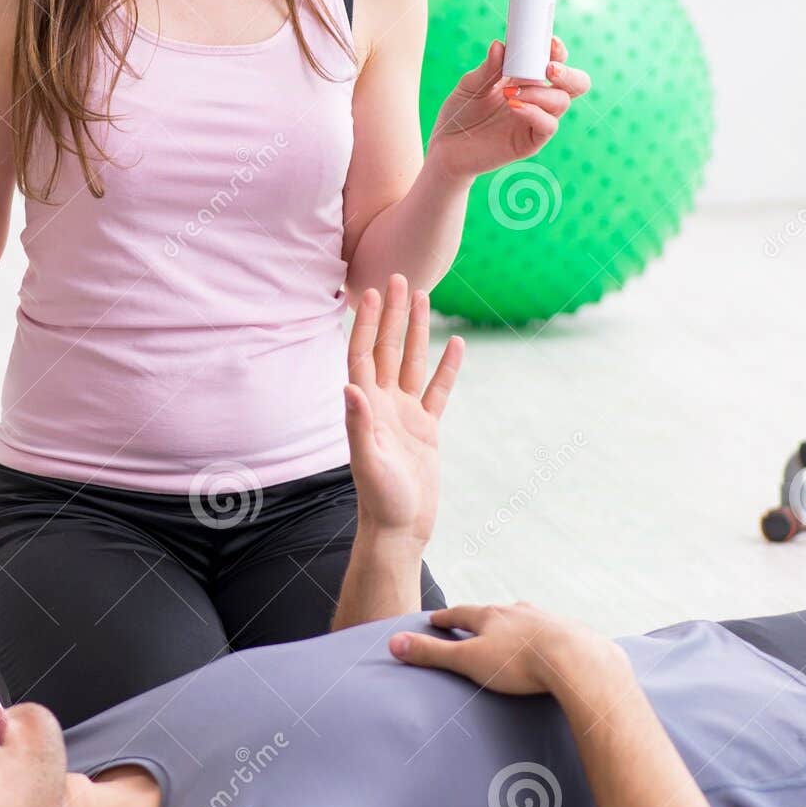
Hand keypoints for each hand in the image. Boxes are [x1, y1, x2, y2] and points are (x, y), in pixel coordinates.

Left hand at [344, 273, 463, 542]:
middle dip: (393, 314)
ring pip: (413, 362)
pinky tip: (455, 343)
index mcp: (366, 408)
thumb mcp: (368, 462)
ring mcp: (406, 415)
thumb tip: (350, 387)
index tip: (371, 291)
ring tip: (423, 297)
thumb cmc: (380, 500)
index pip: (363, 355)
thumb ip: (358, 424)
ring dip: (416, 331)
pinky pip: (438, 390)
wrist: (400, 529)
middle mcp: (383, 405)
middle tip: (399, 277)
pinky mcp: (426, 429)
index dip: (366, 324)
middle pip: (388, 349)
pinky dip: (446, 367)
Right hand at [388, 600, 604, 695]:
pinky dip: (541, 637)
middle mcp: (517, 611)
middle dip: (482, 618)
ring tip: (510, 630)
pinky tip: (544, 644)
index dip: (446, 617)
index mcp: (491, 616)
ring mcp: (545, 620)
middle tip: (473, 621)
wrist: (575, 659)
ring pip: (524, 618)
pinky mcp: (568, 633)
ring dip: (514, 623)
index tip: (435, 618)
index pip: (461, 613)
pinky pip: (550, 632)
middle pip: (494, 612)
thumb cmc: (519, 662)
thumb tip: (394, 642)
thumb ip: (433, 653)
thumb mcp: (469, 659)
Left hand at [426, 35, 590, 181]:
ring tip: (511, 93)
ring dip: (540, 92)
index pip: (555, 60)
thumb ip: (488, 68)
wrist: (447, 146)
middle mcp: (538, 98)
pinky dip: (534, 112)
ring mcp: (536, 120)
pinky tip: (514, 105)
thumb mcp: (470, 85)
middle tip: (549, 69)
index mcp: (527, 78)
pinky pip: (548, 126)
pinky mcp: (531, 142)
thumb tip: (499, 45)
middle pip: (576, 84)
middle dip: (569, 74)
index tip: (551, 42)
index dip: (558, 51)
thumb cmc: (461, 112)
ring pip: (562, 102)